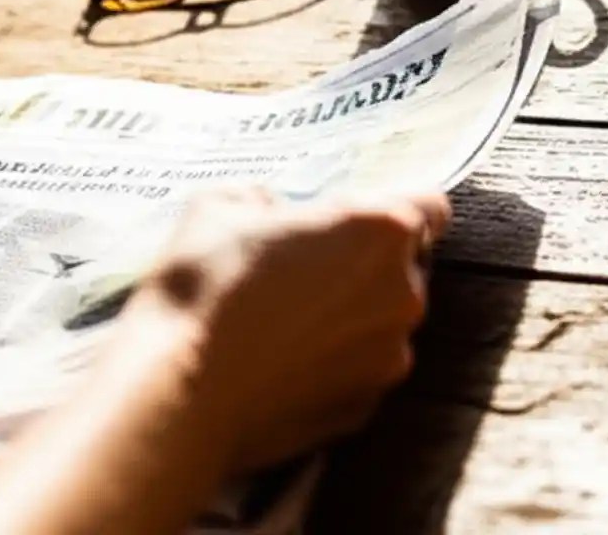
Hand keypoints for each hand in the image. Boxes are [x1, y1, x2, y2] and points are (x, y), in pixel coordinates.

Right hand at [119, 186, 449, 469]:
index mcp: (380, 230)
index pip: (429, 204)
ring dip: (345, 315)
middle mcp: (404, 294)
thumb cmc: (202, 288)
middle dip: (359, 263)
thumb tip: (271, 214)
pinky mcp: (364, 408)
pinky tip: (274, 361)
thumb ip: (264, 199)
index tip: (349, 216)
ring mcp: (388, 358)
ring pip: (379, 322)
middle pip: (403, 267)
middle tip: (295, 266)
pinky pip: (357, 370)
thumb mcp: (218, 206)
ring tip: (277, 320)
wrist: (178, 392)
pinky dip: (328, 363)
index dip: (389, 204)